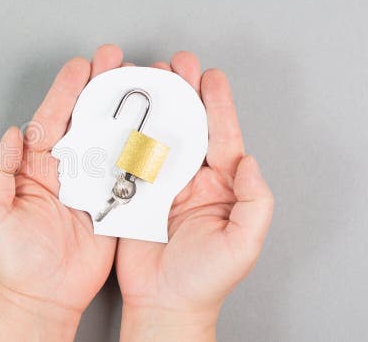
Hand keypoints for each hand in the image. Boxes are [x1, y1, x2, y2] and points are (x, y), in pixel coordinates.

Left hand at [0, 45, 124, 340]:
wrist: (42, 297)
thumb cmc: (13, 259)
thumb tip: (12, 133)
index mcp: (35, 166)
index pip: (51, 118)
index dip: (66, 90)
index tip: (81, 65)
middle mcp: (65, 169)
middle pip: (85, 120)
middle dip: (101, 87)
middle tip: (117, 59)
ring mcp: (91, 185)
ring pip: (111, 139)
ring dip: (126, 111)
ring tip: (144, 84)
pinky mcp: (113, 204)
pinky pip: (130, 172)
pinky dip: (144, 150)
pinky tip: (158, 129)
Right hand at [116, 53, 273, 340]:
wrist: (164, 304)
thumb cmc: (206, 280)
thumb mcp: (243, 244)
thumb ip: (254, 201)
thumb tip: (248, 160)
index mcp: (218, 185)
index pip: (219, 136)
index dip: (215, 104)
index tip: (209, 75)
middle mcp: (188, 179)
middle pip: (184, 126)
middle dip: (179, 92)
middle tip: (172, 63)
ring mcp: (157, 185)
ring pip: (153, 135)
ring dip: (147, 106)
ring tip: (140, 77)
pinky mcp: (129, 194)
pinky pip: (124, 159)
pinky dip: (118, 135)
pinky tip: (112, 114)